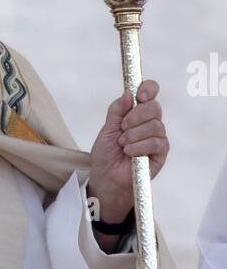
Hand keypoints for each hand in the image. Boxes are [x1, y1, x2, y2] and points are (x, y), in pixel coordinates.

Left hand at [88, 80, 168, 239]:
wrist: (106, 178)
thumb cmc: (106, 154)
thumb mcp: (107, 129)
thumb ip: (116, 111)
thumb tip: (127, 93)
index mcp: (137, 113)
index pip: (150, 92)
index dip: (148, 89)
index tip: (139, 96)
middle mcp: (150, 122)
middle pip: (154, 107)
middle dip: (136, 116)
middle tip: (122, 128)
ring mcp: (157, 137)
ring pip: (155, 125)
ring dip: (134, 135)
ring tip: (123, 145)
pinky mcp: (161, 153)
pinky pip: (156, 142)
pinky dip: (140, 146)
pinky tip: (129, 153)